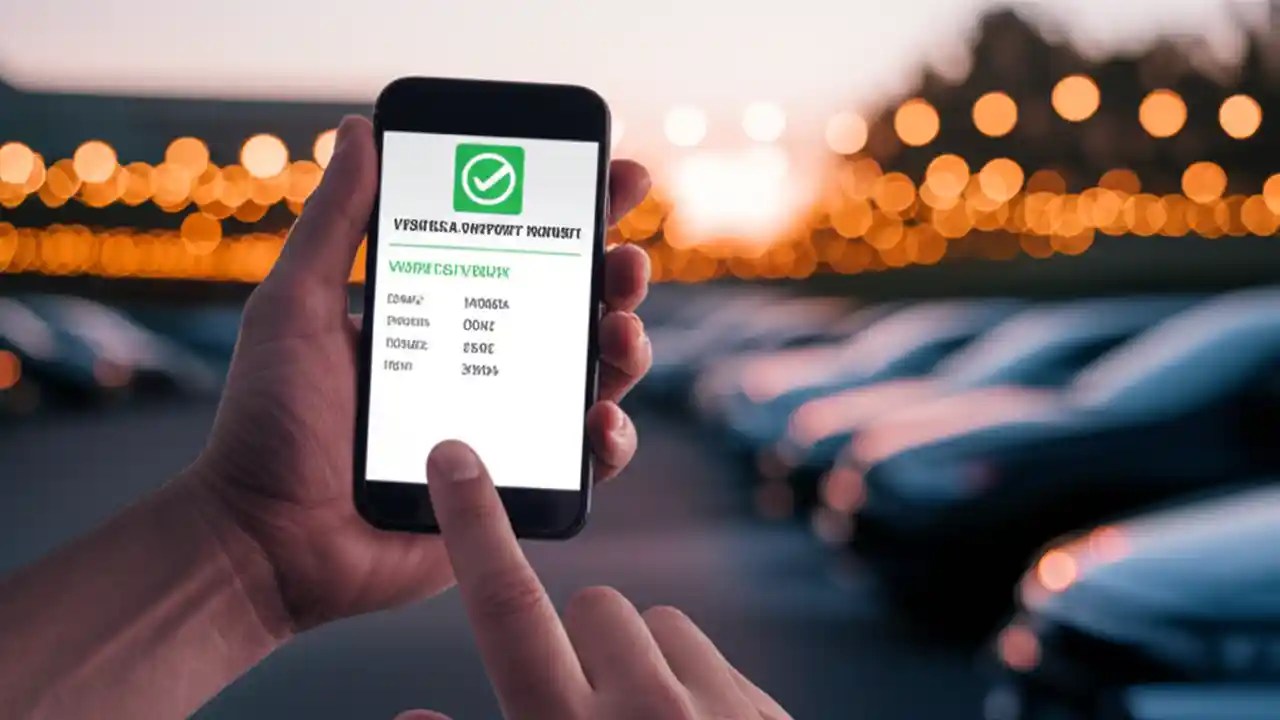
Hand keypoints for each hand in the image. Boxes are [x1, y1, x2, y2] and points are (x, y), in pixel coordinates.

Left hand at [187, 115, 653, 635]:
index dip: (574, 214)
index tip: (613, 178)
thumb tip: (360, 130)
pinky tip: (600, 421)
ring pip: (594, 377)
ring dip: (624, 347)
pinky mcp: (514, 489)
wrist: (265, 540)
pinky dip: (610, 438)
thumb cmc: (269, 423)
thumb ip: (335, 222)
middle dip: (614, 277)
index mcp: (440, 315)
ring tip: (620, 332)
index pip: (520, 252)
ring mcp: (503, 426)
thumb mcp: (296, 306)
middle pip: (574, 309)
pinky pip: (583, 460)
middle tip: (625, 261)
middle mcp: (480, 364)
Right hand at [391, 441, 791, 719]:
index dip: (473, 526)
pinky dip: (689, 682)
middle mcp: (646, 712)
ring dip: (637, 660)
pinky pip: (710, 656)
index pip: (506, 607)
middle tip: (578, 708)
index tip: (456, 457)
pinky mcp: (766, 717)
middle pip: (593, 606)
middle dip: (577, 643)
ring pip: (655, 625)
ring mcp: (717, 710)